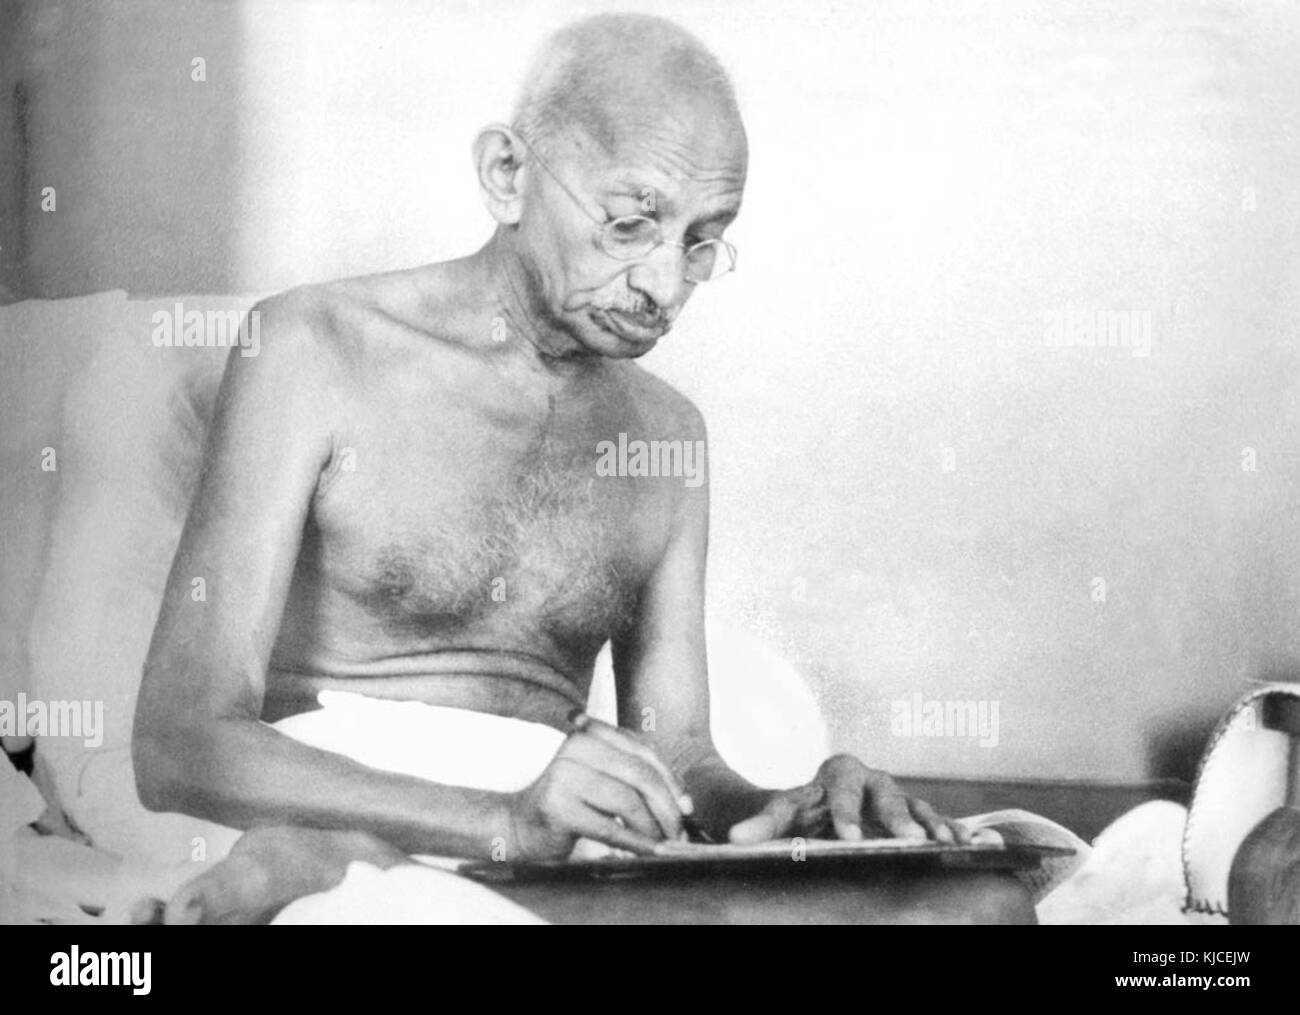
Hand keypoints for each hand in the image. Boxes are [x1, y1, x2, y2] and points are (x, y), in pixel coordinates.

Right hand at [504, 714, 692, 860]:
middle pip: (640, 774)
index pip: (644, 752)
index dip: (671, 780)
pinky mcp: (559, 806)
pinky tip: (649, 852)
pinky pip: (609, 826)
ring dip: (653, 827)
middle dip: (667, 806)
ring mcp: (565, 775)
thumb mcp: (603, 780)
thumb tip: (684, 802)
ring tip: (664, 844)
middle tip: (680, 831)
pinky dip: (635, 842)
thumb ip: (635, 778)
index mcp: (590, 734)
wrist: (519, 826)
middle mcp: (576, 747)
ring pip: (628, 800)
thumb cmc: (570, 805)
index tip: (687, 807)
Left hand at [727, 754, 970, 844]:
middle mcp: (872, 780)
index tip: (850, 837)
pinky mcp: (916, 817)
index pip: (840, 790)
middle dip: (896, 816)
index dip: (846, 812)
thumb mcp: (780, 815)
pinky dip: (952, 831)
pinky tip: (968, 846)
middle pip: (886, 793)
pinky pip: (937, 822)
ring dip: (932, 824)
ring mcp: (897, 797)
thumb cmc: (800, 812)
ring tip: (947, 843)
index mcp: (837, 773)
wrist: (817, 809)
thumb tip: (735, 840)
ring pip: (917, 806)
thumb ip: (760, 825)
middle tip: (908, 839)